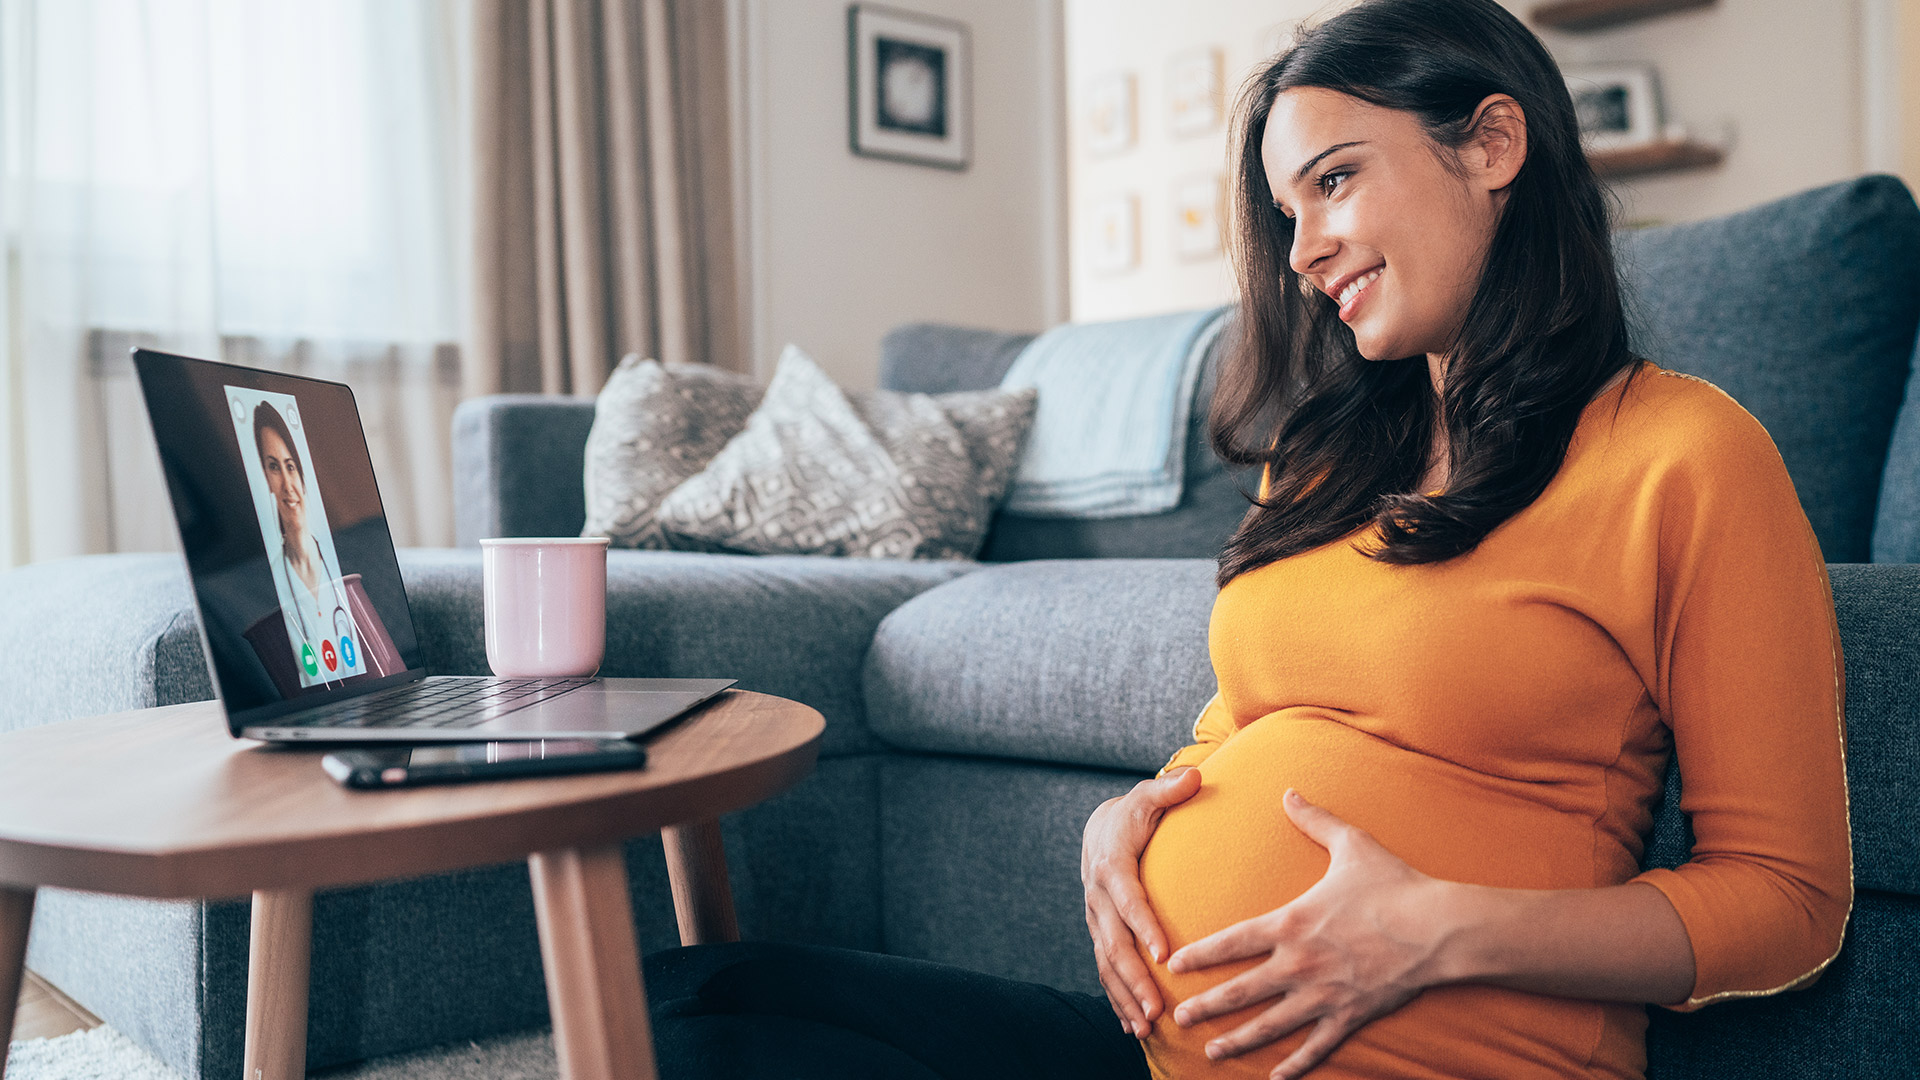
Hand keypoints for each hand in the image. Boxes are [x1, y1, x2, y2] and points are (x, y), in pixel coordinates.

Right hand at [1081, 766, 1202, 1037]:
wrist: (1100, 831)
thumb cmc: (1134, 815)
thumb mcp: (1147, 797)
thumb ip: (1170, 789)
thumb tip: (1194, 776)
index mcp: (1112, 867)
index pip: (1128, 900)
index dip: (1144, 927)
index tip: (1165, 955)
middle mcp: (1099, 899)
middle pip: (1114, 944)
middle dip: (1134, 979)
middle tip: (1157, 1007)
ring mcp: (1096, 921)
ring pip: (1107, 965)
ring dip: (1125, 997)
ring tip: (1145, 1027)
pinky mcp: (1100, 936)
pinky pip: (1105, 972)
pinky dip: (1116, 1000)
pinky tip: (1132, 1027)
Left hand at [1167, 789, 1449, 1078]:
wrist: (1439, 927)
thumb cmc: (1394, 884)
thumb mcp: (1351, 844)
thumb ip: (1314, 819)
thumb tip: (1289, 790)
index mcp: (1291, 924)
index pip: (1231, 942)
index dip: (1199, 954)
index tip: (1173, 966)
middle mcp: (1298, 965)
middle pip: (1240, 991)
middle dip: (1206, 1006)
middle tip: (1178, 1018)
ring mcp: (1323, 995)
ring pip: (1269, 1025)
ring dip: (1238, 1040)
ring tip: (1211, 1052)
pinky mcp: (1350, 1015)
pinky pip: (1316, 1047)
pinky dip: (1295, 1065)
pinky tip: (1275, 1078)